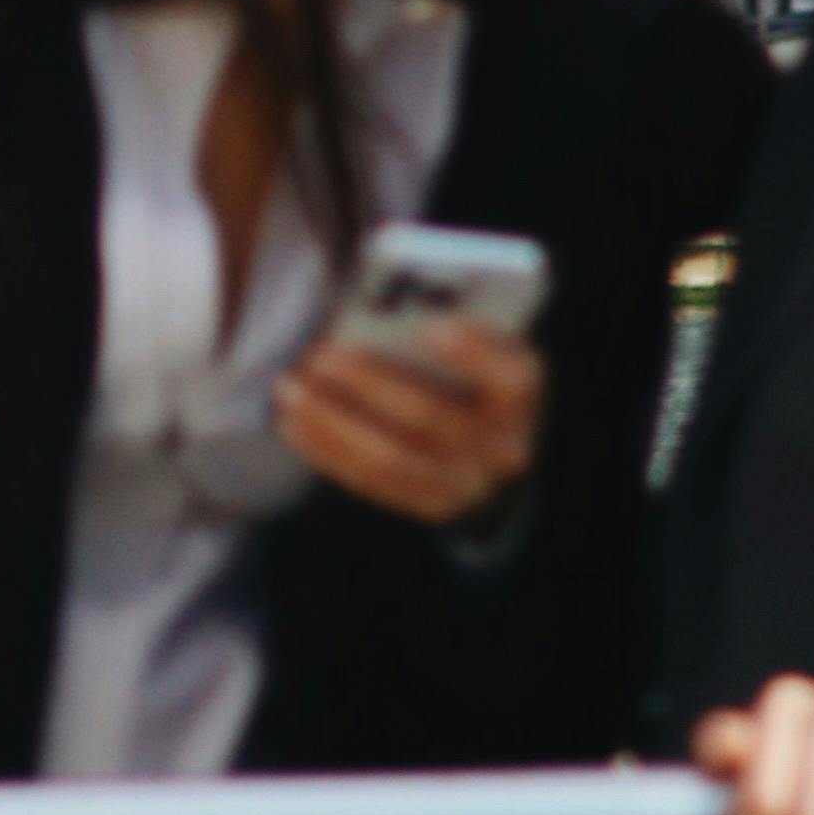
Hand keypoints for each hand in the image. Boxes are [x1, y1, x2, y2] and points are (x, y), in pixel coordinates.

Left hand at [275, 316, 543, 528]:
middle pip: (431, 418)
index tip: (433, 328)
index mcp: (522, 391)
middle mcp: (503, 445)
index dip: (474, 355)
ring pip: (392, 459)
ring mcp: (467, 484)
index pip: (511, 375)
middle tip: (320, 355)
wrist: (497, 448)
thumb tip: (377, 309)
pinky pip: (372, 483)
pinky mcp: (432, 505)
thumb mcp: (481, 344)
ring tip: (291, 390)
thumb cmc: (475, 373)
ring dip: (334, 424)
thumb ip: (443, 323)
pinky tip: (294, 423)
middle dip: (370, 385)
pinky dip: (329, 451)